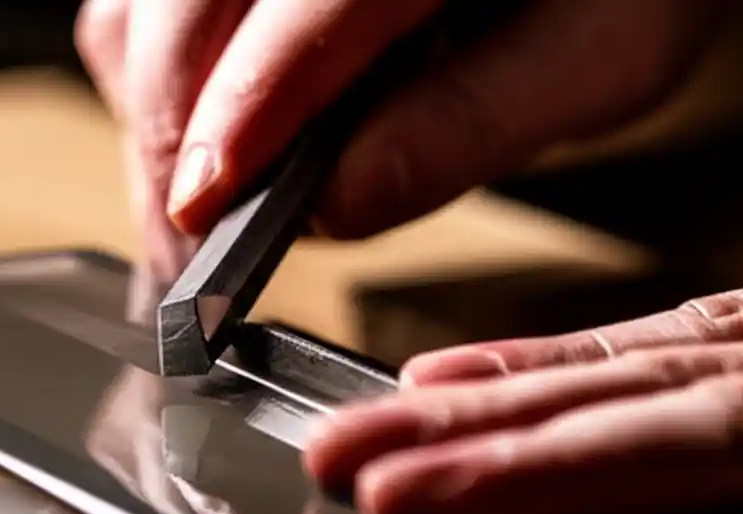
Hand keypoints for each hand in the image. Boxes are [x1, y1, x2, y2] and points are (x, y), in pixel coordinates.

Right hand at [75, 0, 727, 276]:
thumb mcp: (602, 59)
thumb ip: (469, 126)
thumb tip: (331, 206)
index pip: (305, 9)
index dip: (243, 116)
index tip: (204, 216)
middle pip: (184, 11)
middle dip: (172, 143)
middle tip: (189, 259)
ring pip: (140, 13)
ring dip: (152, 118)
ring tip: (196, 217)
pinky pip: (142, 7)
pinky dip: (152, 80)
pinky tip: (199, 145)